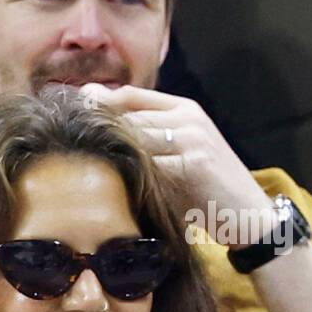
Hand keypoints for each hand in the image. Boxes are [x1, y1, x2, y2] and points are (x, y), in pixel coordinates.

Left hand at [83, 84, 276, 246]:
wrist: (248, 215)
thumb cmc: (204, 190)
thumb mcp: (175, 157)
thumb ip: (144, 140)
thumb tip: (95, 130)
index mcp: (183, 109)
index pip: (130, 96)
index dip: (97, 104)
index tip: (68, 118)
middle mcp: (188, 117)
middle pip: (127, 114)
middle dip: (95, 129)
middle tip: (63, 143)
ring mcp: (192, 137)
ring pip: (134, 136)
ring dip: (106, 151)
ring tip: (78, 166)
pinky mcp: (194, 161)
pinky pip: (148, 162)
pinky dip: (127, 172)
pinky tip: (106, 184)